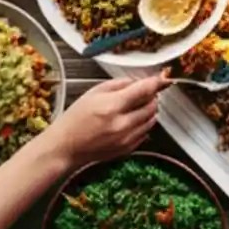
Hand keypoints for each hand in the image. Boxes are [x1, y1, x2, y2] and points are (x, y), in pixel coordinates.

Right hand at [41, 76, 166, 162]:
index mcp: (112, 105)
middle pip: (152, 105)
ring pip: (151, 120)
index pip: (145, 90)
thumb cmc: (75, 118)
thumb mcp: (94, 92)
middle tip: (141, 94)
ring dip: (148, 111)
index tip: (163, 79)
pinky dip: (142, 125)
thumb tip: (138, 81)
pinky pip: (145, 133)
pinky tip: (129, 121)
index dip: (157, 82)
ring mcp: (126, 138)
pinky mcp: (127, 149)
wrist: (66, 146)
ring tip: (132, 107)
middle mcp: (122, 123)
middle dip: (150, 97)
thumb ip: (119, 84)